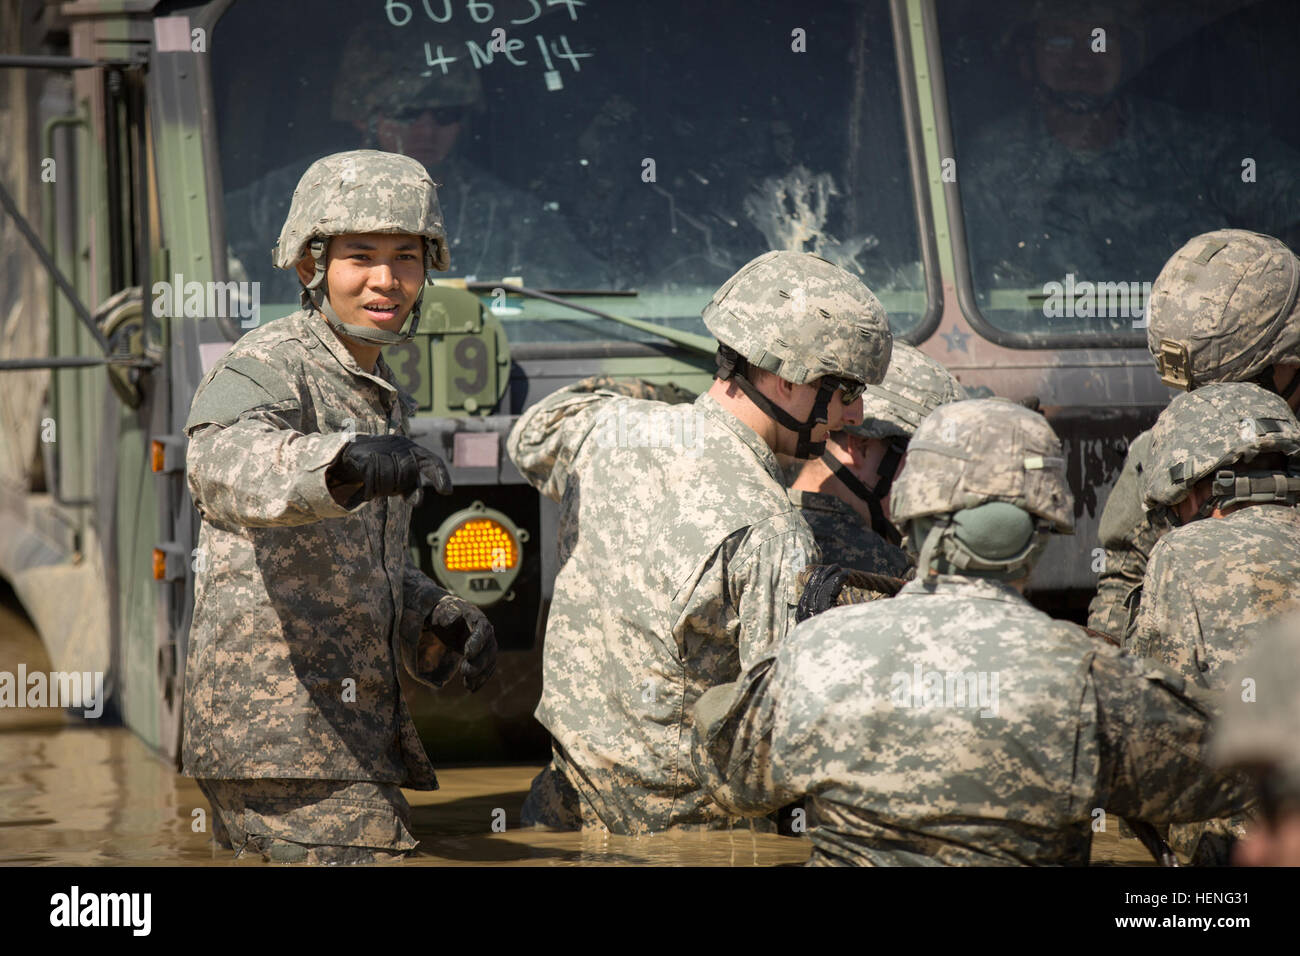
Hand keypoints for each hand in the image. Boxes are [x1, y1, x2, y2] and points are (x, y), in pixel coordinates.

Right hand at [328, 435, 450, 506]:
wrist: (352, 454)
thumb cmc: (382, 467)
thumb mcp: (399, 474)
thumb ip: (410, 486)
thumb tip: (418, 502)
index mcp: (413, 449)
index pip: (432, 461)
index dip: (441, 476)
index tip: (446, 492)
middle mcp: (400, 445)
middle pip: (407, 476)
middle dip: (397, 488)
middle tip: (388, 487)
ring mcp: (383, 449)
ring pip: (389, 481)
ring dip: (381, 490)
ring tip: (375, 484)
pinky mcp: (366, 457)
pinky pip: (372, 483)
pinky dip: (369, 491)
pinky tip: (366, 489)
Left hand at [426, 595, 496, 691]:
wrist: (445, 616)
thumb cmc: (443, 611)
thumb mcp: (442, 610)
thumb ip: (446, 614)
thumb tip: (450, 620)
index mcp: (477, 618)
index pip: (482, 630)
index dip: (477, 643)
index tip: (467, 654)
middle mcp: (485, 631)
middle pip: (489, 649)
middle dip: (479, 663)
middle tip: (465, 672)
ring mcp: (485, 644)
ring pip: (489, 661)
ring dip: (481, 674)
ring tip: (468, 686)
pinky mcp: (482, 654)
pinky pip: (486, 668)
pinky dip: (481, 679)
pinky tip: (472, 688)